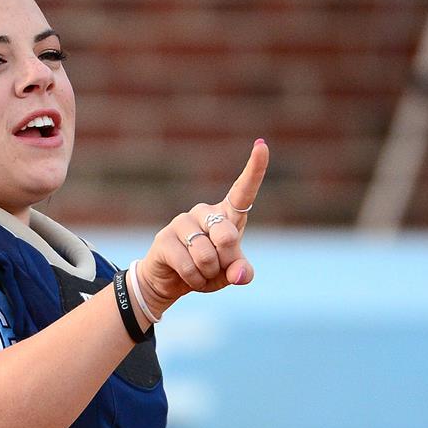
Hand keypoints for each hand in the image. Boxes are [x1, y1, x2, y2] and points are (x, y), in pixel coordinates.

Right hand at [136, 139, 268, 318]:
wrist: (171, 282)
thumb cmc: (207, 271)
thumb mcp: (229, 274)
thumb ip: (241, 272)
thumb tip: (240, 275)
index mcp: (226, 215)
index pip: (243, 190)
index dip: (255, 169)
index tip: (262, 145)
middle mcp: (205, 212)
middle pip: (227, 237)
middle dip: (225, 262)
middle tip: (216, 269)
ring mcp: (182, 222)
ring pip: (206, 255)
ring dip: (207, 274)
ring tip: (200, 273)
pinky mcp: (165, 237)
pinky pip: (188, 265)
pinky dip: (194, 280)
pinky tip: (188, 277)